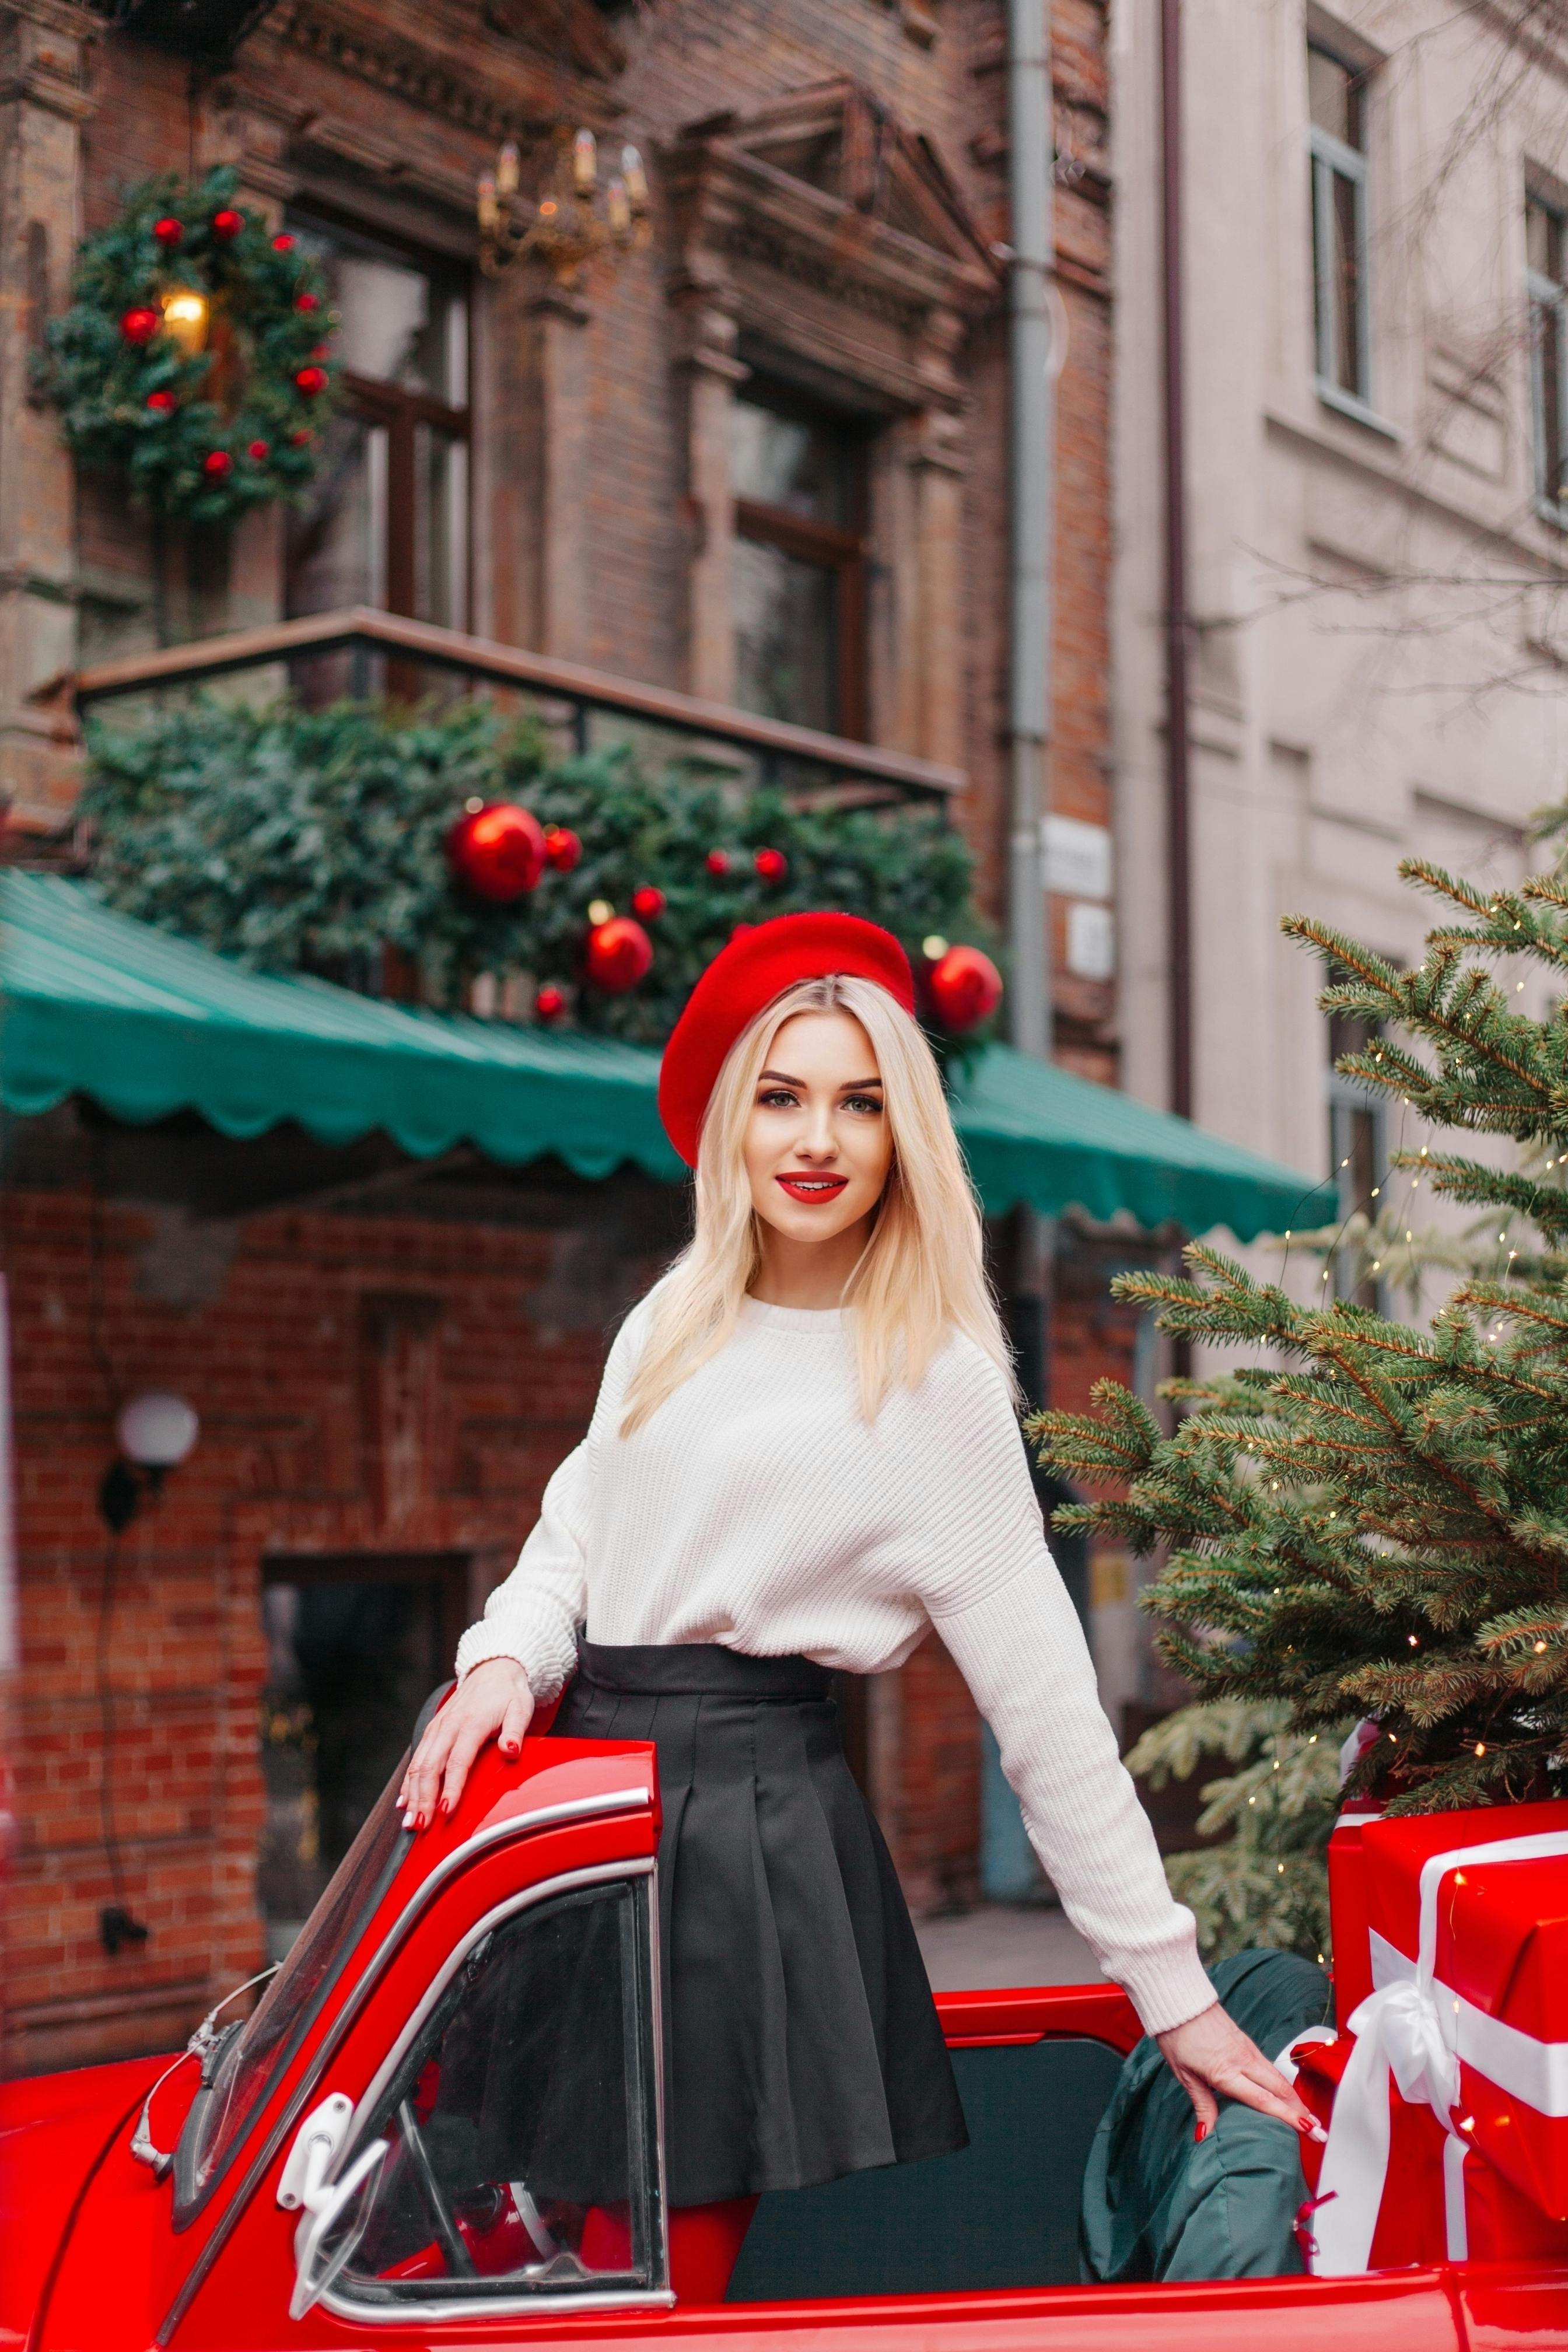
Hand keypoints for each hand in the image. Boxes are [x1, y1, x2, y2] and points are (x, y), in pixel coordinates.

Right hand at [397, 1658, 533, 1831]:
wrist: (493, 1668)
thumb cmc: (508, 1692)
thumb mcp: (521, 1708)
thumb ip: (515, 1731)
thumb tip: (510, 1750)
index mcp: (471, 1723)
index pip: (458, 1762)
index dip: (451, 1788)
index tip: (446, 1811)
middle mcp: (449, 1726)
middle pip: (430, 1767)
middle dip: (423, 1799)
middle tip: (420, 1826)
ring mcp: (438, 1728)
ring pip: (418, 1765)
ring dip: (412, 1795)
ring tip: (410, 1822)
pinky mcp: (433, 1730)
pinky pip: (416, 1758)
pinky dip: (408, 1782)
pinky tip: (403, 1801)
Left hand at [1156, 2001, 1327, 2143]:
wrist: (1180, 2001)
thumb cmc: (1178, 2036)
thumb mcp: (1184, 2075)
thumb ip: (1202, 2104)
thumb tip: (1205, 2135)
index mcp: (1226, 2071)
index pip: (1263, 2099)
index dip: (1287, 2116)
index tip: (1308, 2130)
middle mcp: (1243, 2060)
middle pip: (1280, 2089)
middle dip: (1302, 2112)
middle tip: (1320, 2133)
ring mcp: (1248, 2050)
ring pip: (1278, 2078)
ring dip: (1296, 2099)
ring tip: (1311, 2119)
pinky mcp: (1248, 2043)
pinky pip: (1271, 2067)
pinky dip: (1285, 2085)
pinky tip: (1289, 2095)